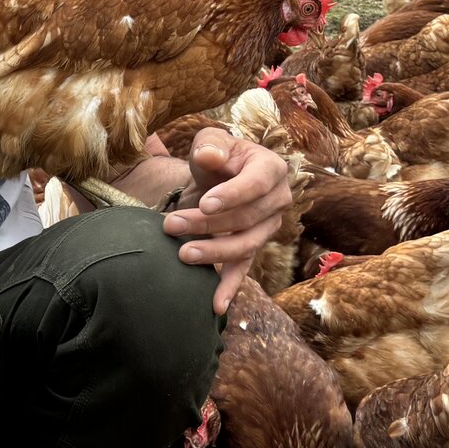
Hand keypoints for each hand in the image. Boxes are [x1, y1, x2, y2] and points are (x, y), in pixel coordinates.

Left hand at [160, 128, 292, 313]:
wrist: (218, 176)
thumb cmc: (216, 155)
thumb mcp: (210, 142)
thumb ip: (210, 145)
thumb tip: (210, 155)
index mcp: (271, 169)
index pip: (256, 185)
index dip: (232, 195)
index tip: (204, 203)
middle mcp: (278, 200)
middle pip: (246, 219)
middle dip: (207, 224)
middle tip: (170, 225)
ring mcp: (268, 227)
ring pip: (245, 245)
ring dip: (213, 252)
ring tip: (182, 254)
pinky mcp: (253, 247)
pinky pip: (244, 269)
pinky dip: (230, 287)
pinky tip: (216, 306)